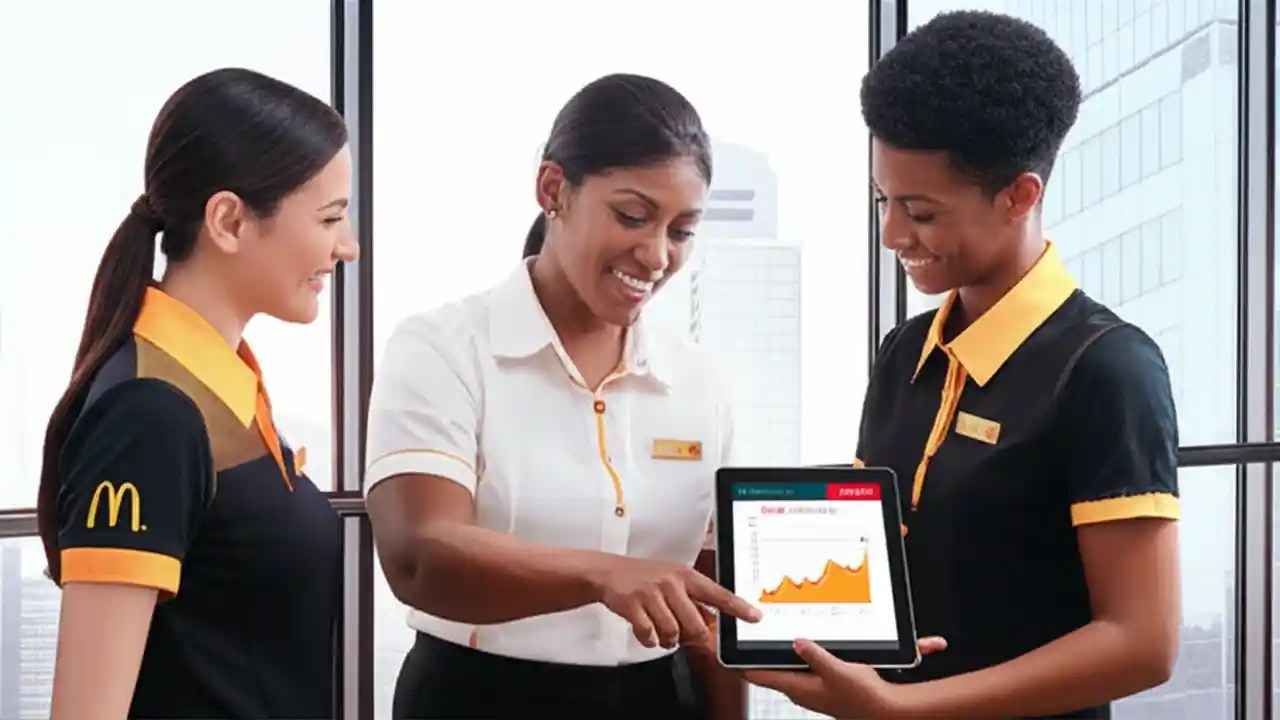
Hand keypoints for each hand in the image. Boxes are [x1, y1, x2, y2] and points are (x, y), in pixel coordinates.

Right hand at [588, 556, 761, 648]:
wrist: (609, 571)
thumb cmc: (645, 576)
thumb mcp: (673, 580)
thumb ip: (693, 599)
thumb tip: (713, 622)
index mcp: (686, 576)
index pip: (719, 593)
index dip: (738, 608)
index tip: (754, 617)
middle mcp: (671, 583)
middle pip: (695, 625)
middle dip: (690, 636)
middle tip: (682, 631)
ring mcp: (651, 594)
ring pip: (672, 633)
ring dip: (668, 639)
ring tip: (662, 630)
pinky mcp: (633, 606)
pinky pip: (649, 636)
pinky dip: (649, 639)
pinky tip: (646, 630)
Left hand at [743, 636, 946, 718]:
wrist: (884, 710)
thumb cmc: (863, 696)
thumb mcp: (837, 670)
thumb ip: (814, 654)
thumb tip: (795, 642)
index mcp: (798, 688)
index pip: (759, 677)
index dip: (739, 666)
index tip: (724, 655)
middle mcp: (800, 690)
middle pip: (768, 672)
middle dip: (754, 657)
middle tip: (741, 640)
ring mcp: (811, 689)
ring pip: (784, 671)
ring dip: (774, 657)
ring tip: (763, 640)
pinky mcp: (822, 686)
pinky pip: (800, 670)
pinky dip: (793, 659)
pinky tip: (798, 647)